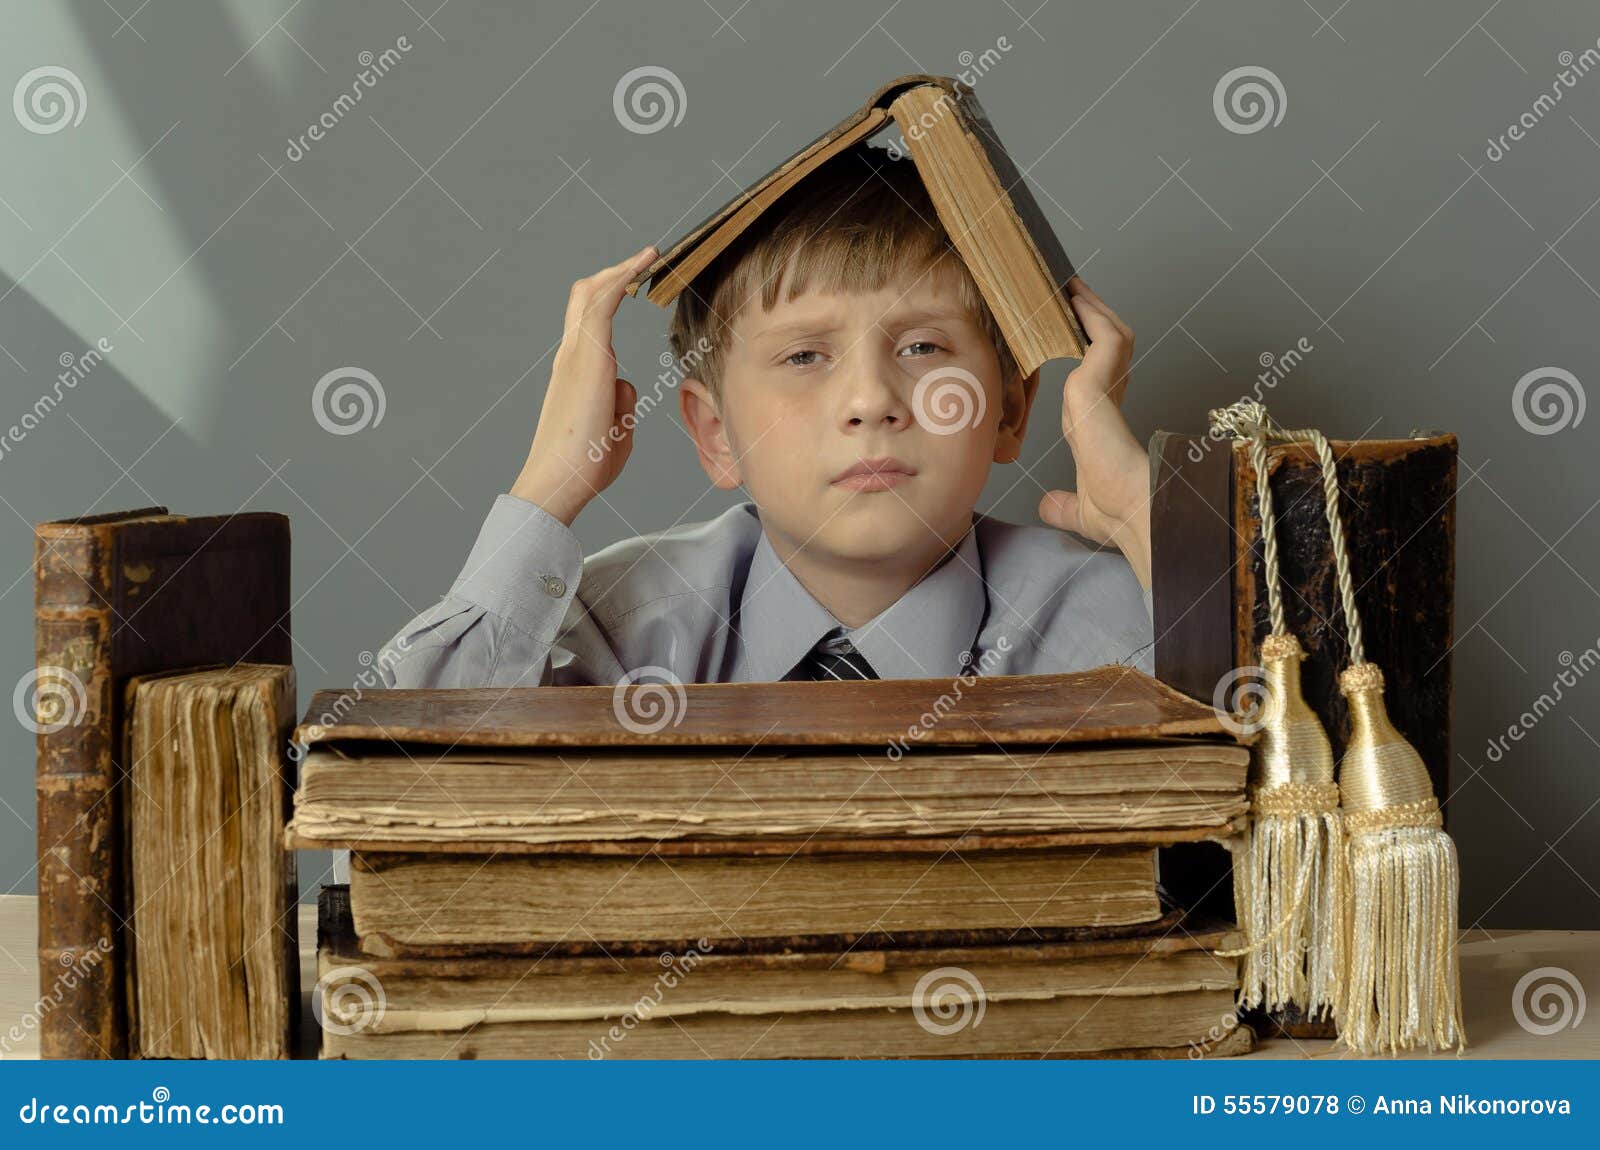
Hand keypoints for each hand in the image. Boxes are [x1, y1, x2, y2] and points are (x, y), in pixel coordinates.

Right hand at [511, 245, 656, 525]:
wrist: (559, 481)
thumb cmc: (584, 465)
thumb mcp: (615, 430)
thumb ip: (620, 403)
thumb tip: (623, 386)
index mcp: (577, 371)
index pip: (590, 318)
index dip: (612, 292)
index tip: (637, 279)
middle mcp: (571, 356)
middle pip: (586, 296)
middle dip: (615, 273)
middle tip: (647, 259)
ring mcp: (576, 354)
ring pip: (592, 293)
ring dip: (622, 270)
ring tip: (651, 254)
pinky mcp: (587, 358)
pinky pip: (602, 304)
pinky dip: (622, 278)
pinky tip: (644, 264)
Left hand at [1037, 277, 1151, 587]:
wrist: (1135, 514)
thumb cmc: (1120, 516)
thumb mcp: (1081, 509)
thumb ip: (1063, 505)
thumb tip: (1047, 506)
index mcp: (1101, 429)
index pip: (1096, 383)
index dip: (1088, 360)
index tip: (1071, 342)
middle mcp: (1106, 404)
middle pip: (1103, 350)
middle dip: (1087, 321)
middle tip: (1068, 293)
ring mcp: (1108, 389)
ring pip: (1107, 334)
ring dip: (1089, 307)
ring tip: (1069, 282)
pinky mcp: (1101, 380)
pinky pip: (1102, 333)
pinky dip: (1089, 311)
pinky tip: (1073, 294)